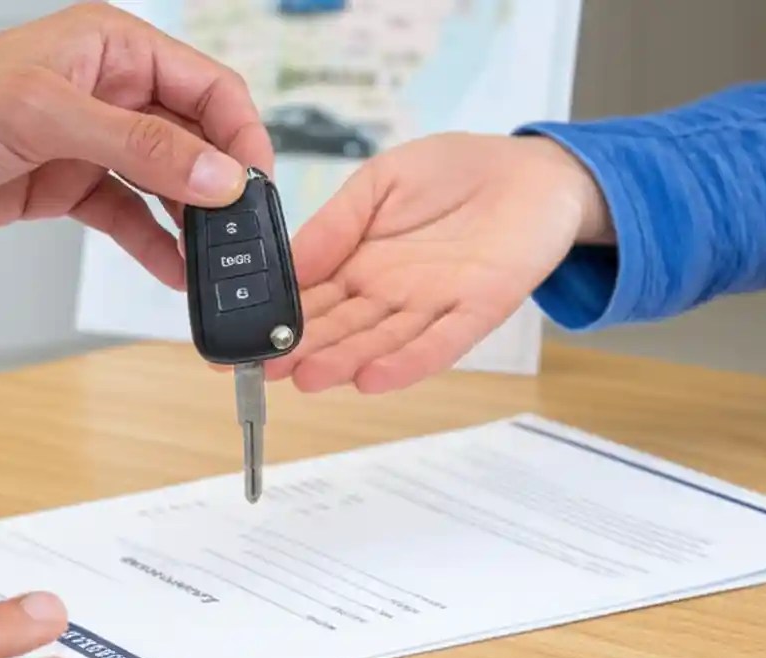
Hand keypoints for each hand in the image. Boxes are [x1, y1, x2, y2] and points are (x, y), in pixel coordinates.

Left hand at [0, 3, 272, 288]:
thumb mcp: (46, 117)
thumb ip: (140, 146)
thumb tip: (216, 173)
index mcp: (110, 47)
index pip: (207, 87)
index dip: (240, 135)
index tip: (256, 186)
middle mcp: (107, 91)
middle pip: (194, 137)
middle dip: (221, 186)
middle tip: (244, 236)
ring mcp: (88, 142)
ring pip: (166, 182)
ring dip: (192, 223)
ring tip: (217, 264)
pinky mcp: (66, 186)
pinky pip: (128, 216)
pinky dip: (154, 244)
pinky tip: (175, 272)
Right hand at [265, 133, 608, 392]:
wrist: (531, 170)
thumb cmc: (455, 172)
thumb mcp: (378, 182)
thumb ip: (335, 223)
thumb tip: (288, 262)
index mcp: (357, 262)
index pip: (307, 298)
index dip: (271, 319)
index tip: (235, 342)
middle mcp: (389, 293)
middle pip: (338, 328)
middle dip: (299, 350)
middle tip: (260, 371)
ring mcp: (431, 305)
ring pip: (380, 342)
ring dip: (343, 363)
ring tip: (305, 378)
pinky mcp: (477, 310)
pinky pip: (440, 343)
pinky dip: (407, 363)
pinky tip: (373, 380)